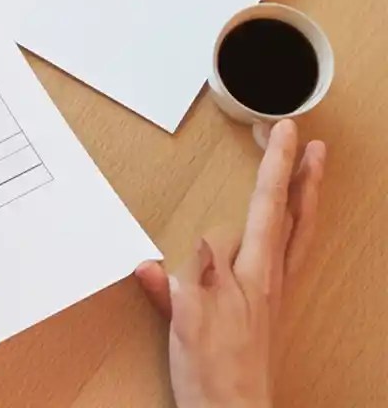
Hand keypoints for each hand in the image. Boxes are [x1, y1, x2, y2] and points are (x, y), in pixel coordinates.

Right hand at [134, 119, 325, 407]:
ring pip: (298, 237)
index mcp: (251, 276)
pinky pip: (289, 259)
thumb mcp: (190, 321)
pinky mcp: (266, 310)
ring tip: (311, 174)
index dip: (276, 169)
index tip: (283, 134)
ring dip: (306, 201)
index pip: (266, 209)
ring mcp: (272, 295)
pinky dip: (294, 234)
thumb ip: (193, 281)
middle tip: (312, 143)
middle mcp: (269, 280)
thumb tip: (200, 243)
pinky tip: (282, 233)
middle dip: (302, 177)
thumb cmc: (209, 370)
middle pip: (294, 218)